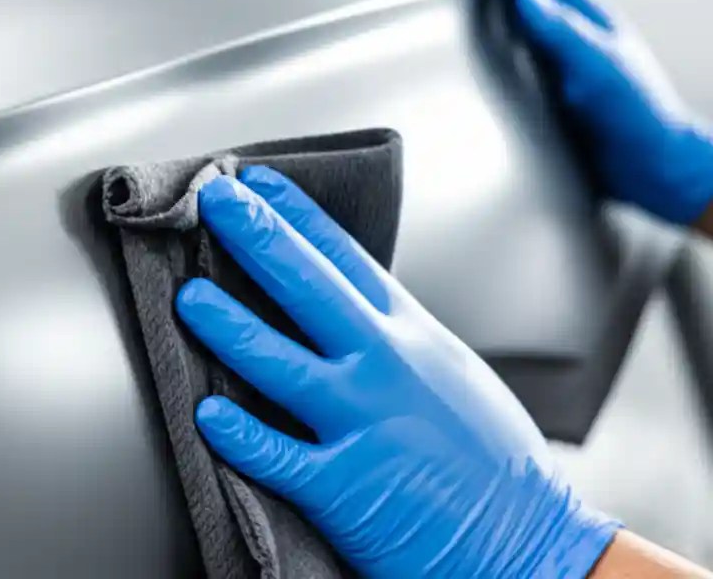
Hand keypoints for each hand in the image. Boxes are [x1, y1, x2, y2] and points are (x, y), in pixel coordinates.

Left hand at [175, 168, 618, 577]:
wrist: (533, 545)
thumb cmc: (494, 465)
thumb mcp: (452, 375)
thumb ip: (397, 338)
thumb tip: (346, 307)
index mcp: (414, 336)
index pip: (346, 258)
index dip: (296, 214)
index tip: (256, 181)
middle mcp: (388, 367)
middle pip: (308, 287)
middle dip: (257, 236)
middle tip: (214, 200)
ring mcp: (366, 423)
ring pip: (281, 362)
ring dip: (229, 325)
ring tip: (188, 297)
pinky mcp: (348, 487)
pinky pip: (279, 455)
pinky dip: (240, 434)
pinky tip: (207, 413)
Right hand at [457, 0, 712, 225]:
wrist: (654, 169)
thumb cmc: (640, 119)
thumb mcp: (599, 68)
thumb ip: (564, 31)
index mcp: (591, 23)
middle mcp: (579, 38)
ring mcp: (570, 62)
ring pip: (531, 18)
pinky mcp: (560, 89)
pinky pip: (526, 51)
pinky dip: (505, 36)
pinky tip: (495, 41)